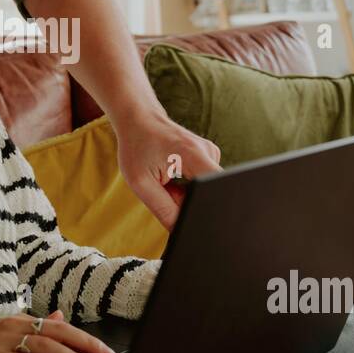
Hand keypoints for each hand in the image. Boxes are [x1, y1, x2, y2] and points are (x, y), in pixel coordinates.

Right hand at [0, 310, 115, 352]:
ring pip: (45, 346)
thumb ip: (34, 327)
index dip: (82, 336)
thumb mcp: (7, 335)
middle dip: (84, 343)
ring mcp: (4, 341)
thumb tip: (59, 316)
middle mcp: (14, 326)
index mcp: (20, 320)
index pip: (58, 326)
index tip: (102, 348)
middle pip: (57, 332)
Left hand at [113, 108, 221, 231]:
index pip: (216, 189)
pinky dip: (186, 189)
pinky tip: (172, 178)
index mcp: (194, 155)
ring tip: (166, 181)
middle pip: (211, 193)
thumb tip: (180, 233)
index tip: (192, 218)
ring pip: (205, 191)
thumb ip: (164, 209)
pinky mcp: (209, 158)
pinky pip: (202, 185)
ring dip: (185, 196)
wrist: (139, 120)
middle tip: (166, 191)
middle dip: (189, 203)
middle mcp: (209, 152)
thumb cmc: (136, 147)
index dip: (208, 209)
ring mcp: (212, 154)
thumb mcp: (141, 183)